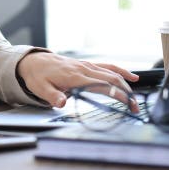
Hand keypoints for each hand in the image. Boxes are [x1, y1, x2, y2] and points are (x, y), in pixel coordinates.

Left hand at [16, 52, 138, 109]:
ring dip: (126, 84)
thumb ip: (52, 96)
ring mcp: (86, 65)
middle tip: (135, 108)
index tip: (127, 104)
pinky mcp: (86, 64)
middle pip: (111, 79)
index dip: (116, 94)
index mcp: (75, 76)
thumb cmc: (38, 76)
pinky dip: (120, 71)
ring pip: (112, 72)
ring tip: (135, 98)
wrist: (33, 61)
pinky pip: (107, 66)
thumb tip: (61, 103)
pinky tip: (131, 76)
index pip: (101, 85)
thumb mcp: (40, 88)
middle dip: (126, 92)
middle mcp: (83, 69)